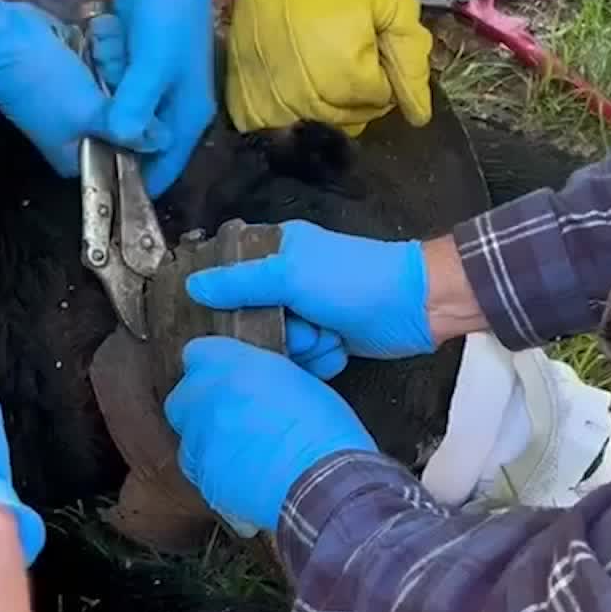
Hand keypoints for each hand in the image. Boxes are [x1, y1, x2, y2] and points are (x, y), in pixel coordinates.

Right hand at [0, 0, 169, 181]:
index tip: (173, 125)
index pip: (124, 166)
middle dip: (140, 113)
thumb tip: (164, 141)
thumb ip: (126, 130)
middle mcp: (78, 139)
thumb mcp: (89, 112)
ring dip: (129, 88)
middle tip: (162, 91)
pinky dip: (114, 70)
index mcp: (77, 159)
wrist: (2, 37)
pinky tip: (128, 56)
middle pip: (123, 133)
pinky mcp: (75, 81)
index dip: (149, 150)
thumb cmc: (44, 83)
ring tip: (146, 70)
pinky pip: (106, 81)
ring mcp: (76, 109)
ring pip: (118, 105)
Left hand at [91, 0, 216, 196]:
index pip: (166, 168)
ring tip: (96, 82)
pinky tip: (97, 65)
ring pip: (126, 117)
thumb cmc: (168, 18)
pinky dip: (106, 83)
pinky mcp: (141, 69)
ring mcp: (158, 88)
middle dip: (116, 139)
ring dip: (108, 105)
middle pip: (143, 144)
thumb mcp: (152, 64)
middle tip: (85, 131)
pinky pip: (118, 91)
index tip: (103, 188)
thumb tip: (119, 140)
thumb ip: (136, 105)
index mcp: (189, 116)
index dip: (138, 183)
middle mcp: (176, 109)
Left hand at [165, 336, 377, 535]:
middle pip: (183, 397)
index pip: (198, 353)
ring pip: (190, 436)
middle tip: (234, 415)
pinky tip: (248, 473)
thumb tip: (251, 381)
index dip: (215, 367)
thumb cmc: (325, 431)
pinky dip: (218, 470)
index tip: (230, 379)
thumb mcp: (298, 379)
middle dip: (202, 406)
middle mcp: (207, 399)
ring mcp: (200, 441)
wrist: (324, 484)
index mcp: (232, 365)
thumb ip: (260, 373)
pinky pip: (201, 469)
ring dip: (209, 439)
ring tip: (246, 449)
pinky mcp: (204, 478)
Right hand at [185, 220, 433, 362]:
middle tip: (297, 329)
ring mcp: (311, 312)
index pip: (232, 275)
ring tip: (326, 336)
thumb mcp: (290, 276)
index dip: (225, 300)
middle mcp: (289, 281)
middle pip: (253, 319)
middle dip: (276, 333)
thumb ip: (240, 283)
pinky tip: (339, 349)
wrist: (417, 306)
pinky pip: (306, 360)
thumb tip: (193, 286)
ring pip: (280, 345)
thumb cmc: (352, 281)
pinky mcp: (329, 339)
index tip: (227, 321)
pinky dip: (323, 358)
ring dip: (303, 348)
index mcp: (278, 252)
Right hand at [225, 0, 432, 136]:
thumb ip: (410, 65)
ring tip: (325, 66)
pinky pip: (262, 119)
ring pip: (305, 124)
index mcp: (342, 72)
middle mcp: (300, 91)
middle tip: (354, 51)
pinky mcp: (239, 79)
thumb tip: (419, 116)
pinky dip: (282, 112)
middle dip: (358, 94)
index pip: (375, 102)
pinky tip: (293, 83)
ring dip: (322, 106)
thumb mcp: (395, 6)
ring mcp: (265, 88)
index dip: (385, 77)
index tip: (378, 47)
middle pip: (341, 119)